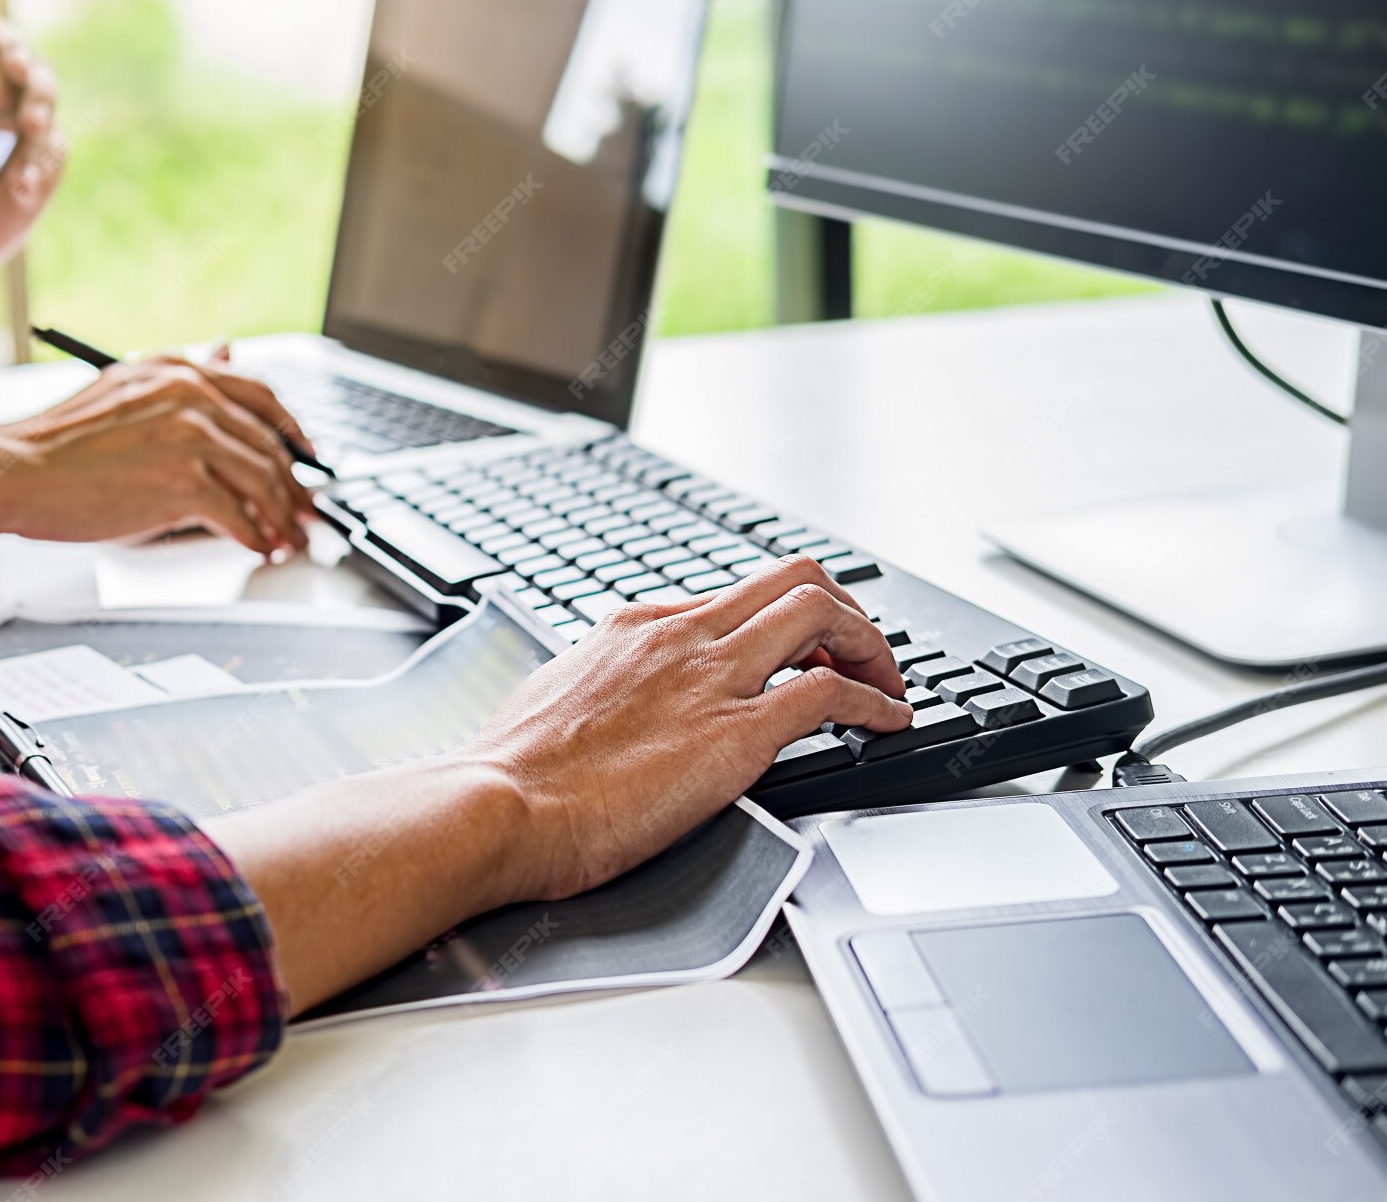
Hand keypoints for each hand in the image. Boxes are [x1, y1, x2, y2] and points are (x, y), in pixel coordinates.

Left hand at [0, 22, 64, 271]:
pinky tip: (19, 187)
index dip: (10, 45)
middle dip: (38, 89)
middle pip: (36, 73)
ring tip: (23, 158)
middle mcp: (1, 97)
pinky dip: (38, 171)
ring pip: (50, 115)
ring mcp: (26, 130)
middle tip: (29, 117)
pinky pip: (53, 158)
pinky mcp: (43, 164)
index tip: (14, 62)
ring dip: (40, 134)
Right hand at [0, 355, 318, 556]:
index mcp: (178, 368)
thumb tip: (228, 349)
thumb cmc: (60, 444)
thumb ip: (182, 378)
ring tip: (286, 540)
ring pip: (263, 480)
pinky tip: (256, 548)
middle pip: (270, 443)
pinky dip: (255, 537)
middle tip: (307, 515)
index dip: (292, 433)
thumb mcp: (128, 390)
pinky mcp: (184, 481)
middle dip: (295, 486)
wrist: (13, 472)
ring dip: (282, 518)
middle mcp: (191, 394)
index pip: (261, 395)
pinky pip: (239, 515)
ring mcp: (190, 436)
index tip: (306, 460)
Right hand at [204, 555, 912, 1012]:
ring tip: (888, 681)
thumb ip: (594, 692)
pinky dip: (875, 703)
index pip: (728, 599)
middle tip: (861, 650)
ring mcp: (710, 680)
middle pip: (791, 579)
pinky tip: (889, 723)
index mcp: (633, 630)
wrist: (496, 806)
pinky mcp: (736, 734)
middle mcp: (679, 638)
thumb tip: (601, 708)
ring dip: (870, 644)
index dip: (777, 621)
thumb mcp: (552, 704)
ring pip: (821, 612)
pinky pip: (831, 696)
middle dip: (843, 608)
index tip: (796, 649)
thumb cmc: (509, 776)